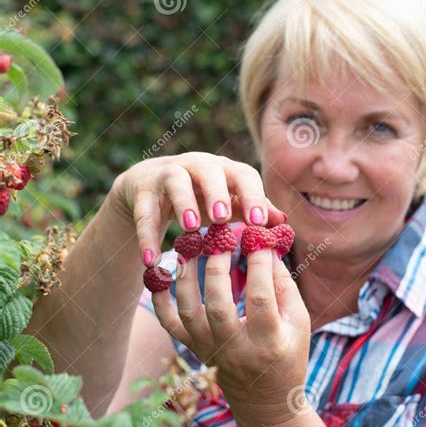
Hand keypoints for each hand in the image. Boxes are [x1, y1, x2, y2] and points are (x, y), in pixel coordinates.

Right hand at [110, 153, 286, 264]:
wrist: (150, 187)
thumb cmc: (199, 197)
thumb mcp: (227, 204)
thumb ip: (251, 211)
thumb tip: (283, 221)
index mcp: (224, 169)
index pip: (243, 175)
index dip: (252, 196)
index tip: (260, 222)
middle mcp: (196, 165)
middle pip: (209, 170)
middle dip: (216, 192)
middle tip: (222, 217)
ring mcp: (167, 174)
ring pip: (175, 181)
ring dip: (183, 202)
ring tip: (190, 228)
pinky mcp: (142, 189)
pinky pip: (144, 212)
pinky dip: (146, 236)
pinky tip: (150, 261)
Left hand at [153, 246, 311, 424]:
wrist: (265, 402)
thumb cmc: (288, 354)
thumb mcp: (299, 323)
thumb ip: (284, 285)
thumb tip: (268, 245)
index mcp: (268, 342)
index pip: (261, 299)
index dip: (259, 264)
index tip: (258, 236)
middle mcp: (234, 348)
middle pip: (218, 305)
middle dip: (218, 266)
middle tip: (222, 236)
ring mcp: (209, 350)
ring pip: (189, 312)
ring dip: (187, 276)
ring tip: (193, 245)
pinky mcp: (193, 349)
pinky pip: (169, 323)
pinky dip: (159, 299)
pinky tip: (160, 272)